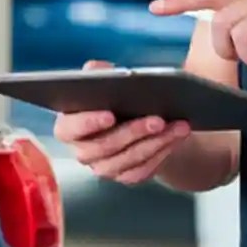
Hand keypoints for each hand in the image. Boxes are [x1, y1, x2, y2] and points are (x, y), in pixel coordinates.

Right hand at [52, 60, 191, 184]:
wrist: (137, 121)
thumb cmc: (115, 99)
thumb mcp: (106, 81)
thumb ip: (97, 75)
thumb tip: (95, 70)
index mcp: (70, 127)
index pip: (70, 129)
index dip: (88, 123)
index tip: (110, 114)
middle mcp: (83, 151)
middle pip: (104, 146)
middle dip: (133, 132)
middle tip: (157, 119)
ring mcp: (104, 167)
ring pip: (128, 159)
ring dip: (155, 142)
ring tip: (177, 126)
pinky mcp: (126, 176)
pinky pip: (143, 169)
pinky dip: (162, 152)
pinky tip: (176, 137)